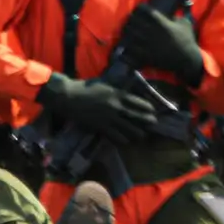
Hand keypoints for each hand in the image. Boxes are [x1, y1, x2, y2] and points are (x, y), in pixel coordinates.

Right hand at [39, 74, 159, 143]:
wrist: (70, 97)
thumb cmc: (86, 88)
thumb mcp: (105, 83)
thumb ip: (118, 86)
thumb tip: (129, 84)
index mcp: (118, 95)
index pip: (139, 103)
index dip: (148, 108)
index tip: (152, 111)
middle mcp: (117, 107)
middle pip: (138, 117)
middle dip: (147, 121)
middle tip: (153, 124)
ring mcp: (109, 118)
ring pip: (129, 129)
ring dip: (137, 133)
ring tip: (141, 135)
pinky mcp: (101, 127)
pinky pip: (116, 136)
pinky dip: (123, 139)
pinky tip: (126, 140)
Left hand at [118, 8, 203, 86]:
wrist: (187, 59)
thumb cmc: (187, 40)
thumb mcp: (185, 23)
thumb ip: (176, 15)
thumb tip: (168, 11)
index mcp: (162, 23)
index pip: (145, 11)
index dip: (140, 8)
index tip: (139, 8)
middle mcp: (153, 32)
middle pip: (134, 21)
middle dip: (131, 18)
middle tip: (130, 18)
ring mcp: (148, 44)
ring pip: (130, 34)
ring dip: (126, 30)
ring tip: (127, 29)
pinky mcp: (145, 55)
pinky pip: (130, 49)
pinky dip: (126, 45)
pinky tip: (126, 43)